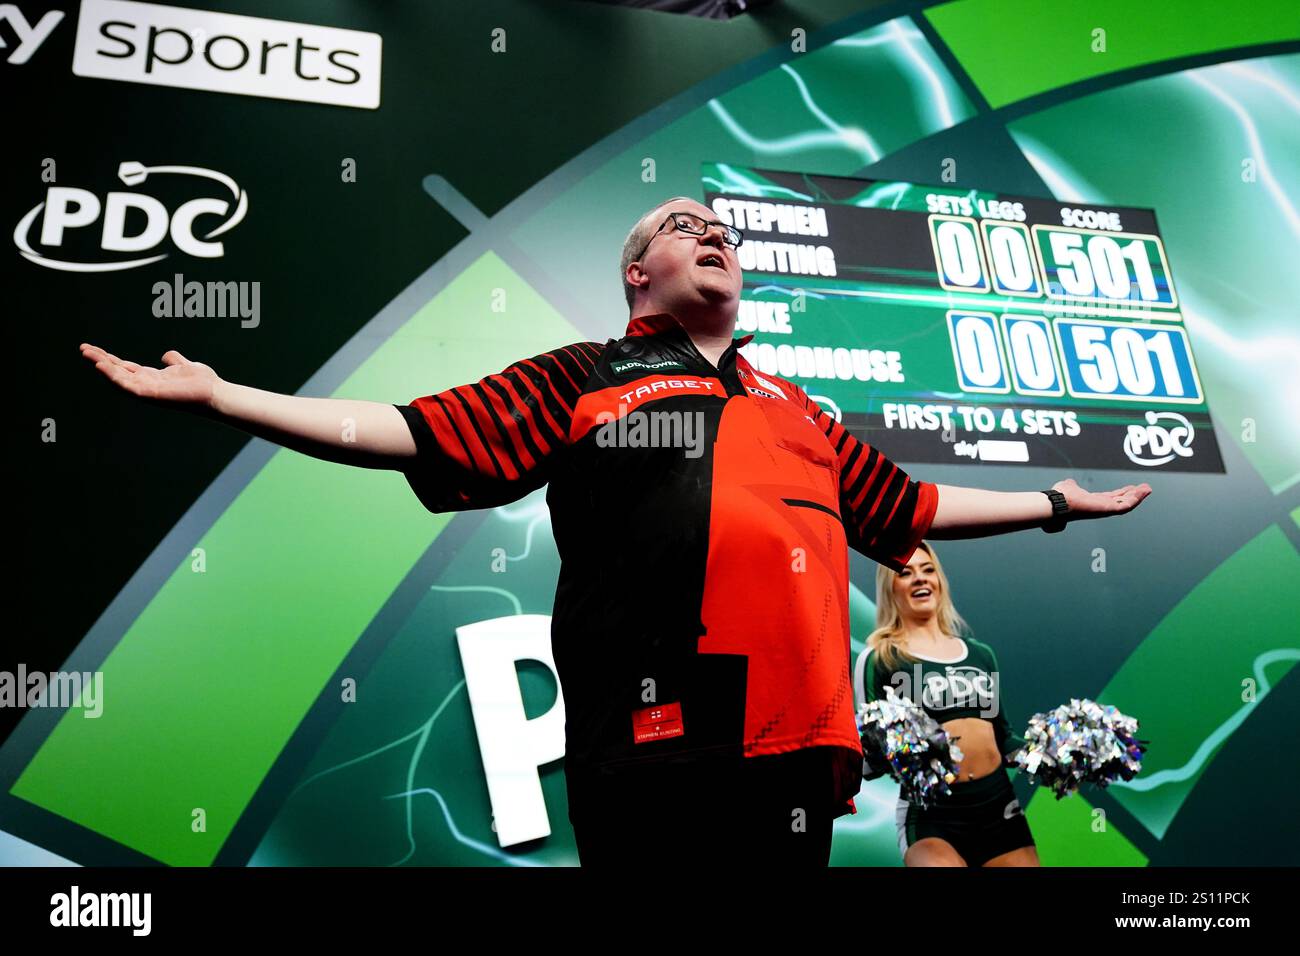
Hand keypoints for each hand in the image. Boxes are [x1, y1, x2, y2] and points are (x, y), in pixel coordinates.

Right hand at [79, 343, 221, 409]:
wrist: (215, 393)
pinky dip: (113, 376)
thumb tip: (166, 355)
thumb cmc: (203, 382)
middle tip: (83, 348)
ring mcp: (147, 390)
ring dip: (103, 366)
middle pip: (118, 371)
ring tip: (88, 354)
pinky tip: (102, 365)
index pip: (125, 367)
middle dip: (100, 360)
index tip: (93, 349)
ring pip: (119, 377)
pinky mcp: (150, 394)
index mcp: (152, 377)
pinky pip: (127, 385)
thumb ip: (174, 360)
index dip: (110, 359)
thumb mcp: (184, 365)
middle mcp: (146, 384)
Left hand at [1053, 477, 1150, 520]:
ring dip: (1138, 496)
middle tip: (1145, 488)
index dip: (1122, 493)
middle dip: (1134, 495)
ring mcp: (1105, 510)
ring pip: (1126, 504)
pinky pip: (1126, 506)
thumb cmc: (1060, 497)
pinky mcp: (1108, 510)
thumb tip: (1069, 483)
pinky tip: (1143, 491)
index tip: (1132, 488)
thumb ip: (1071, 486)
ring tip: (1148, 489)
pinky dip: (1136, 499)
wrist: (1056, 504)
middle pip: (1121, 501)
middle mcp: (1101, 507)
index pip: (1111, 498)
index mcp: (1093, 502)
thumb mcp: (1069, 487)